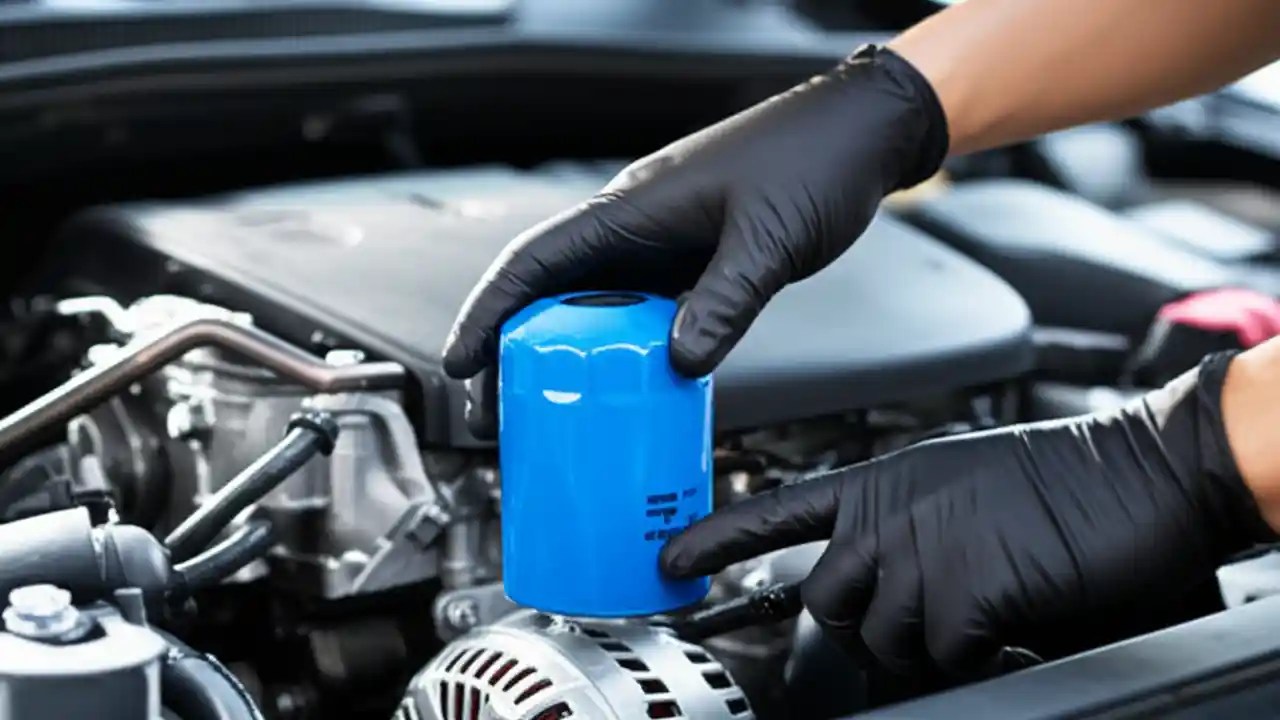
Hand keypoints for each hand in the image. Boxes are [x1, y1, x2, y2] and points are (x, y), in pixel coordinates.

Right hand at [442, 45, 947, 436]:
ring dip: (569, 360)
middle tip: (501, 413)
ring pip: (595, 310)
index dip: (488, 312)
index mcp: (631, 209)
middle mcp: (635, 228)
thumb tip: (680, 364)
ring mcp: (663, 247)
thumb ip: (724, 302)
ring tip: (553, 414)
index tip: (462, 363)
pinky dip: (626, 354)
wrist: (863, 133)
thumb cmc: (814, 159)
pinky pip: (643, 316)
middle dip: (517, 354)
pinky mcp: (694, 264)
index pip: (534, 262)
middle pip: (552, 295)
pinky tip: (631, 391)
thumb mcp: (768, 239)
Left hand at [661, 352, 1276, 677]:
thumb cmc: (1059, 478)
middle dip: (860, 627)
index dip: (717, 538)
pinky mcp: (961, 591)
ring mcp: (918, 550)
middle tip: (918, 623)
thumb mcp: (956, 486)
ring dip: (924, 644)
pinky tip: (1005, 623)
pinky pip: (939, 655)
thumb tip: (887, 585)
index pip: (776, 510)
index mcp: (880, 480)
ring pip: (878, 638)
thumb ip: (904, 526)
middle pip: (821, 602)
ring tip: (979, 613)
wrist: (1138, 468)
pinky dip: (973, 655)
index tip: (670, 560)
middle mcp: (886, 513)